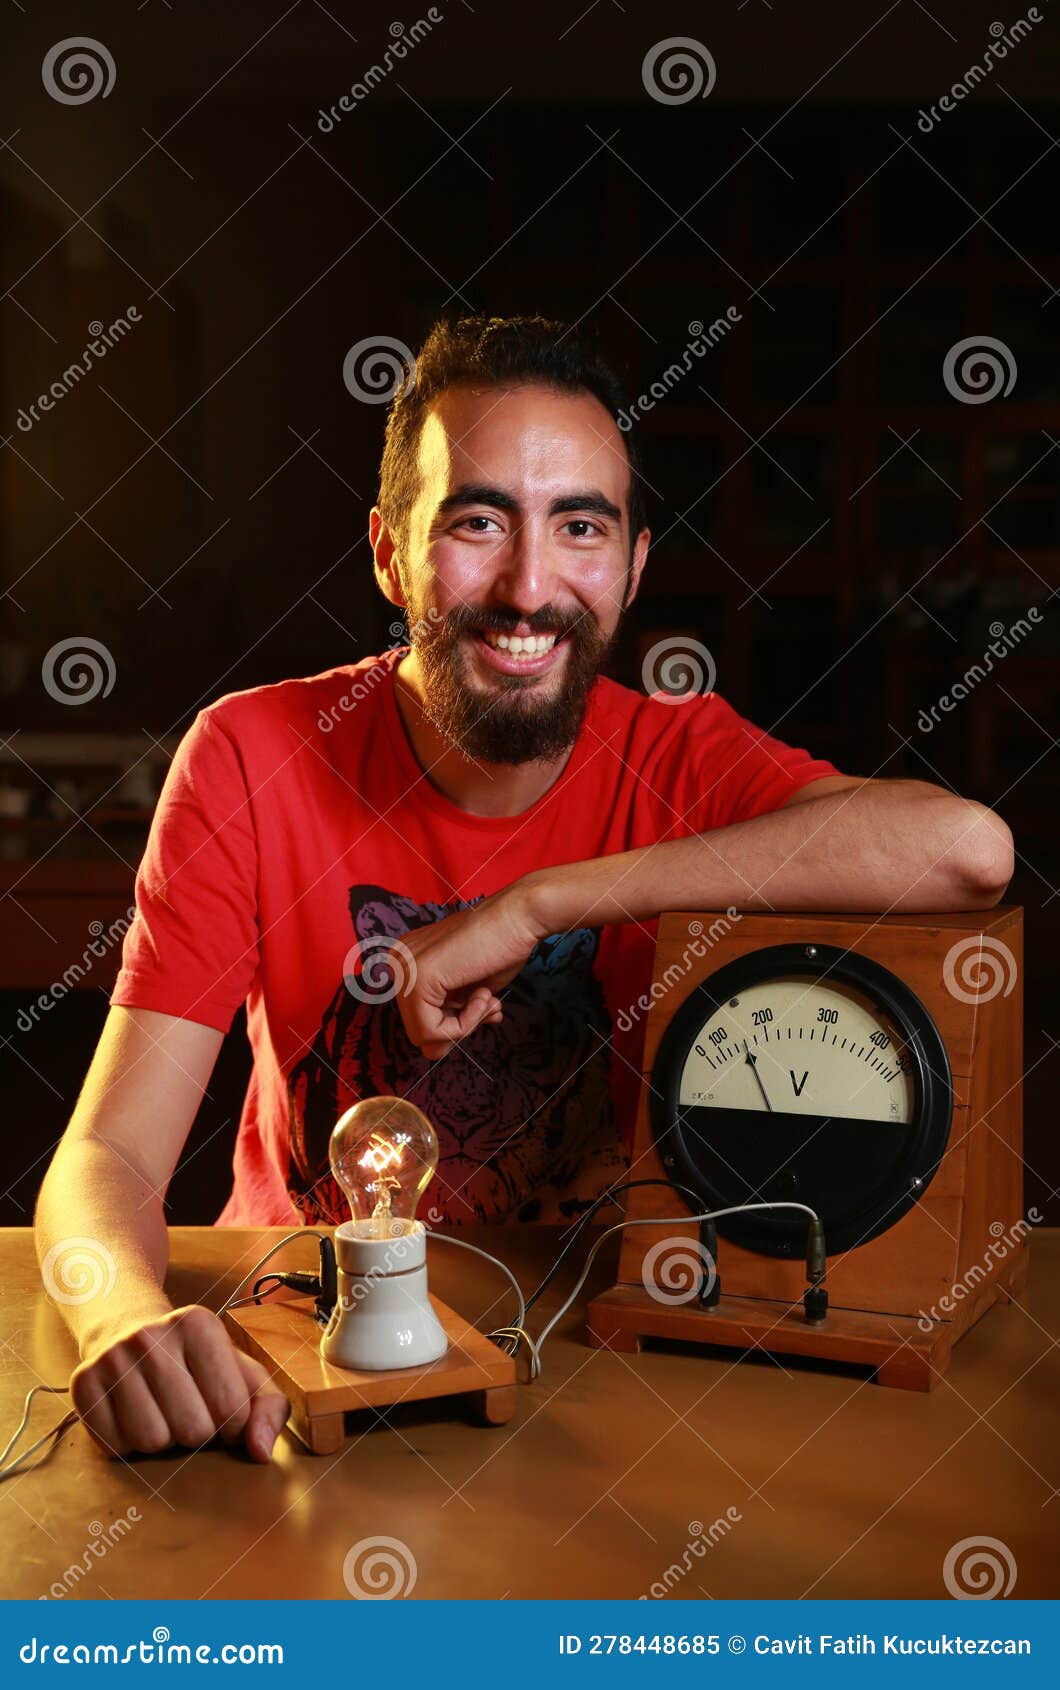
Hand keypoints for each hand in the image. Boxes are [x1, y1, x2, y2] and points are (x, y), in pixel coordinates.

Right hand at [70, 1304, 290, 1462]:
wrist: (130, 1328)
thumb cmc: (197, 1361)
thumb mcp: (243, 1372)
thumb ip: (269, 1408)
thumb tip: (260, 1452)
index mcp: (198, 1324)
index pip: (231, 1408)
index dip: (232, 1425)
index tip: (222, 1409)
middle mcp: (152, 1335)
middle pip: (192, 1429)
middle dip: (198, 1433)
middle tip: (189, 1409)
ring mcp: (113, 1358)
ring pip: (152, 1442)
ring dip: (164, 1440)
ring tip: (163, 1411)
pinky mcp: (83, 1384)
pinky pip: (116, 1447)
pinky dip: (130, 1443)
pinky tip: (134, 1415)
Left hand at [391, 876, 549, 1059]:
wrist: (519, 916)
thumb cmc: (500, 946)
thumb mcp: (467, 991)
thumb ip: (448, 1016)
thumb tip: (431, 1054)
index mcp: (406, 960)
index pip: (418, 1017)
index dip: (454, 1020)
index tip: (482, 1002)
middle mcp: (398, 962)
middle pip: (419, 1028)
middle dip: (459, 1024)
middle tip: (488, 1002)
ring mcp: (404, 970)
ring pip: (424, 1035)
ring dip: (465, 1024)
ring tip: (488, 998)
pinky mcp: (418, 979)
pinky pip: (433, 1031)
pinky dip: (465, 1025)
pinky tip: (484, 995)